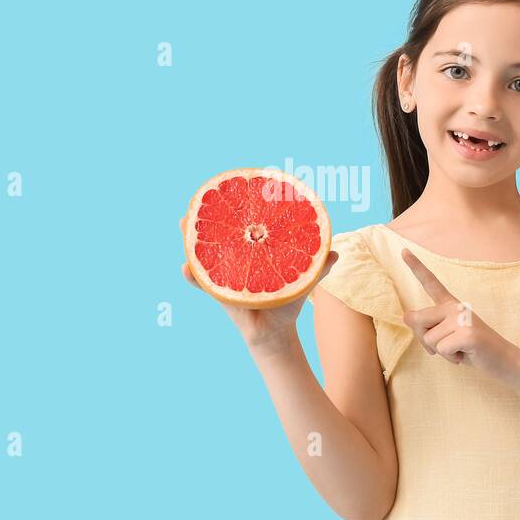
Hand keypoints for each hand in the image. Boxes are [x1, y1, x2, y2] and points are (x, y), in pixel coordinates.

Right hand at [180, 214, 338, 354]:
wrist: (277, 331)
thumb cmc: (288, 301)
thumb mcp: (304, 280)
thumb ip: (318, 266)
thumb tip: (336, 253)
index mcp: (255, 251)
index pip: (243, 226)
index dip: (236, 209)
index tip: (230, 188)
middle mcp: (237, 258)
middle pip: (218, 233)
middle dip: (206, 216)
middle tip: (196, 201)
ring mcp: (225, 273)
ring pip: (203, 252)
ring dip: (190, 238)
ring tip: (183, 222)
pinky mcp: (219, 291)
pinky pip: (201, 282)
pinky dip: (192, 275)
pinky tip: (185, 267)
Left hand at [400, 247, 518, 376]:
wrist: (502, 359)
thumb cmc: (469, 348)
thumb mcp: (444, 336)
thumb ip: (426, 325)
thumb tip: (406, 315)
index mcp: (450, 304)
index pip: (430, 283)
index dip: (416, 267)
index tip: (403, 251)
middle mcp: (455, 306)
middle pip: (418, 321)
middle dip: (425, 340)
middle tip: (448, 345)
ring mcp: (463, 318)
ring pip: (429, 339)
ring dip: (441, 352)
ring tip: (459, 349)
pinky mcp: (468, 333)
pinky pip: (441, 349)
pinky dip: (450, 358)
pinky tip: (465, 354)